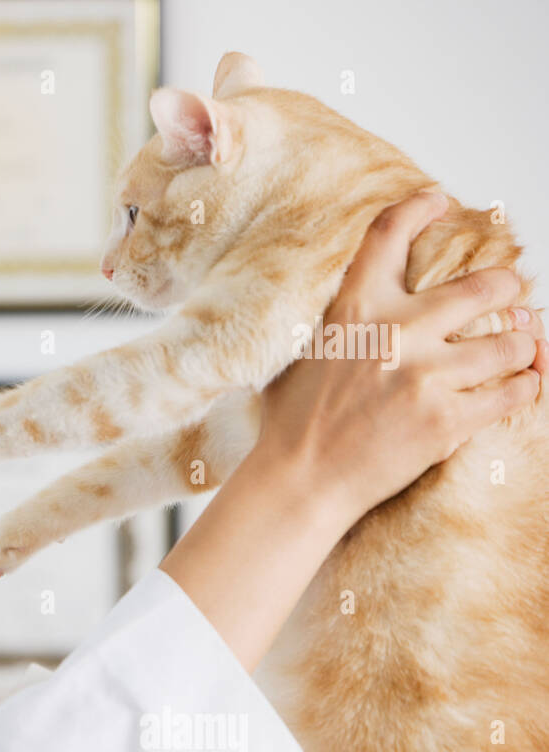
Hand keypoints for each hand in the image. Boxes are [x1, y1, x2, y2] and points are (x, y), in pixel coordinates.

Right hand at [254, 189, 544, 525]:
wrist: (301, 481)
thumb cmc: (294, 421)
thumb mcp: (300, 351)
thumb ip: (334, 316)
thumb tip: (353, 289)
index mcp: (356, 309)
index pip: (390, 235)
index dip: (420, 208)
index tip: (438, 202)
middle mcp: (397, 334)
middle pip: (484, 287)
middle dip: (506, 287)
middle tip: (509, 292)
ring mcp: (427, 377)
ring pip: (511, 342)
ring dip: (521, 343)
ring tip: (517, 346)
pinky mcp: (449, 420)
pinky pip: (515, 391)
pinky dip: (524, 385)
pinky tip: (518, 383)